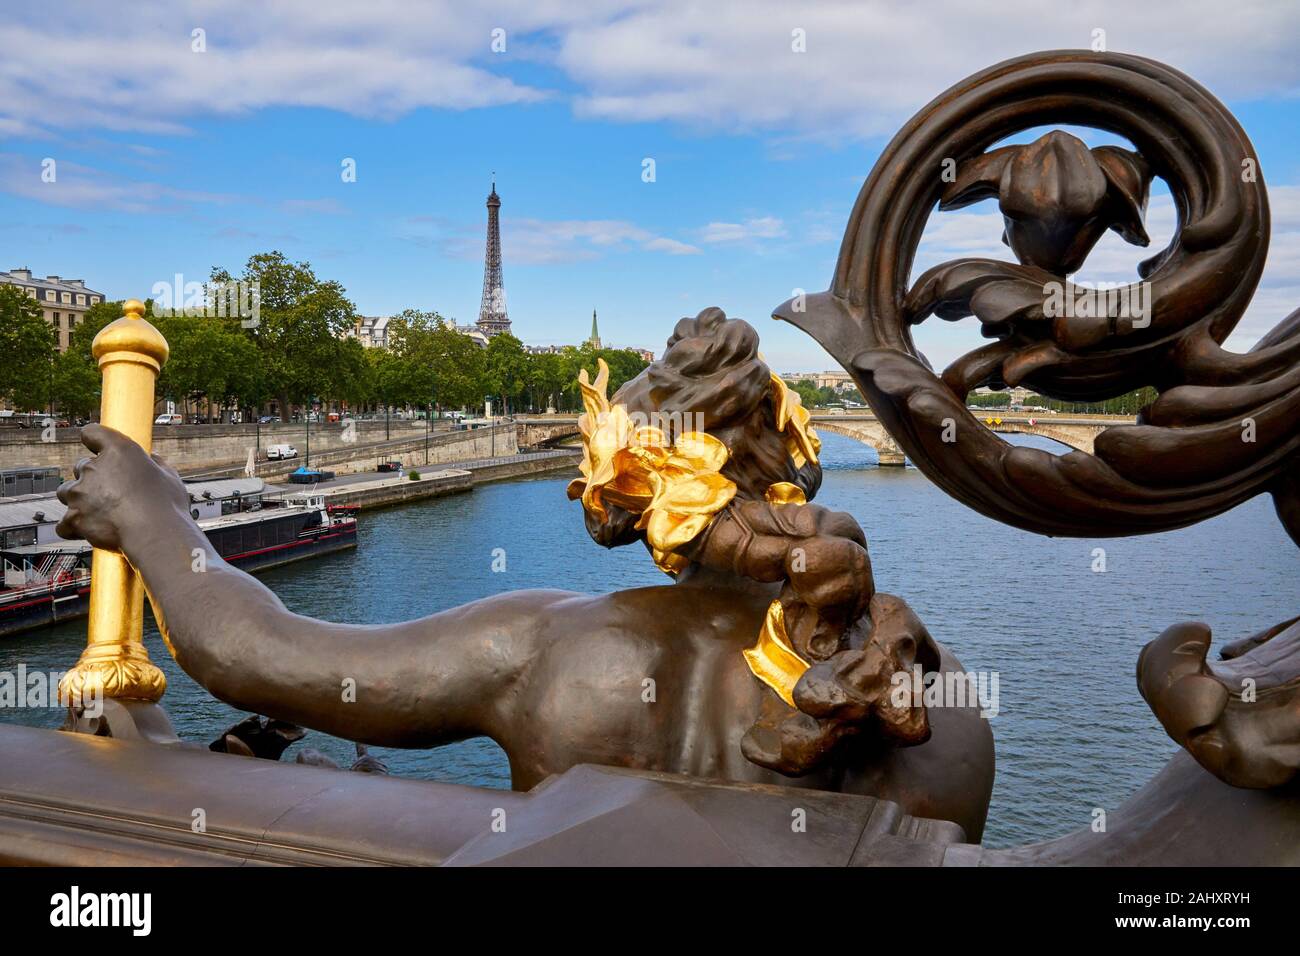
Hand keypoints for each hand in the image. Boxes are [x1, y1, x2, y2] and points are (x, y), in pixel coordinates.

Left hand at [55, 423, 188, 552]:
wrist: (155, 536)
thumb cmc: (166, 507)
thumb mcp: (170, 477)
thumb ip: (156, 465)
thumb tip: (153, 460)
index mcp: (119, 451)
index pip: (92, 432)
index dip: (94, 439)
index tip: (96, 446)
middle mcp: (94, 468)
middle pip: (80, 467)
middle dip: (93, 478)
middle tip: (112, 492)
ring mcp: (80, 493)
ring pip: (67, 492)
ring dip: (79, 499)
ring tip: (100, 512)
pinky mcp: (74, 518)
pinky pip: (64, 523)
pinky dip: (73, 526)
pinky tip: (88, 529)